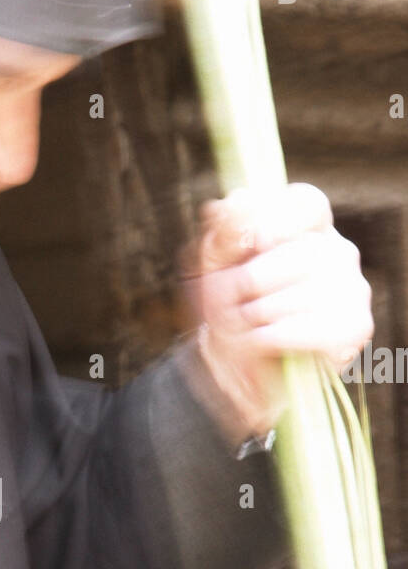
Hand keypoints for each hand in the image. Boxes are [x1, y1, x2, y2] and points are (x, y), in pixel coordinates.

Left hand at [180, 184, 373, 437]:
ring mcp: (353, 288)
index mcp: (307, 227)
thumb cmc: (230, 307)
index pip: (306, 204)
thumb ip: (221, 232)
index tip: (247, 242)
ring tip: (236, 328)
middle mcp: (338, 252)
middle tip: (221, 305)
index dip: (277, 218)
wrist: (237, 364)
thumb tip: (225, 205)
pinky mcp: (354, 327)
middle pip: (295, 253)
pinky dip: (268, 339)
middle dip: (246, 283)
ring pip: (295, 294)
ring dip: (250, 316)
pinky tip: (257, 343)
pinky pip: (304, 328)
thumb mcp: (214, 266)